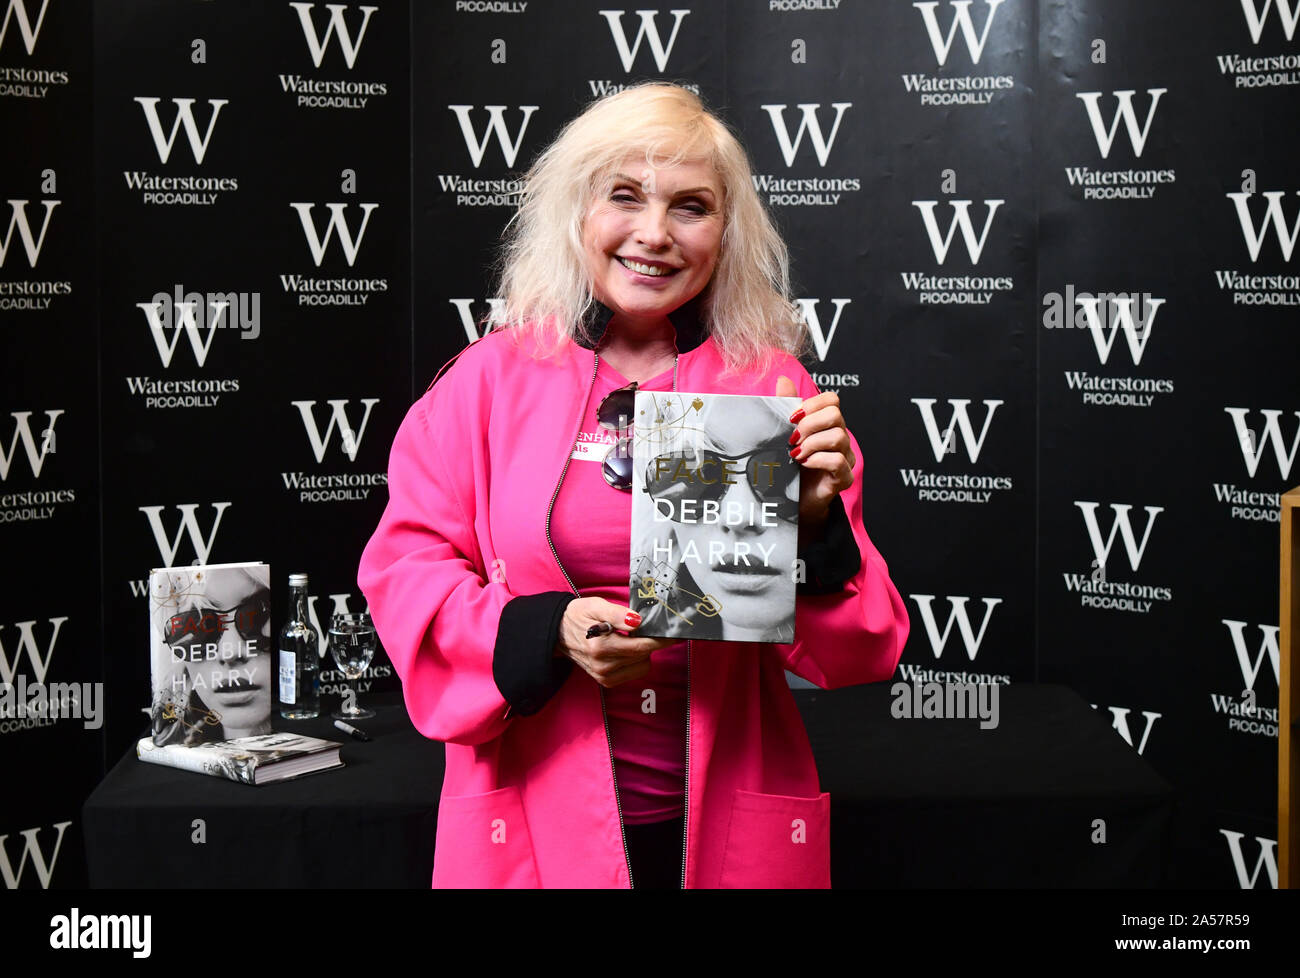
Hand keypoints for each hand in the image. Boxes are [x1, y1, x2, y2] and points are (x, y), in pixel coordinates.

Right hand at [555, 597, 677, 687]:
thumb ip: (618, 614)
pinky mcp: (605, 682)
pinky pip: (633, 673)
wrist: (557, 632)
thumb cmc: (578, 616)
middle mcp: (603, 666)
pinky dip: (634, 662)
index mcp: (601, 647)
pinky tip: (624, 650)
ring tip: (628, 638)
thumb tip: (638, 622)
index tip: (672, 634)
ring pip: (641, 667)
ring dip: (641, 653)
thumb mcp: (596, 606)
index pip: (642, 647)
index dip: (660, 640)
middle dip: (648, 642)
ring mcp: (604, 676)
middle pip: (644, 657)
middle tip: (641, 629)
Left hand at [776, 375, 855, 535]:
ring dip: (811, 443)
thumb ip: (785, 407)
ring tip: (795, 454)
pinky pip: (838, 461)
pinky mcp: (843, 478)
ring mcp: (845, 458)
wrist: (789, 500)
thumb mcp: (783, 434)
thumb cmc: (788, 465)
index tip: (791, 418)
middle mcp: (839, 439)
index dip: (811, 405)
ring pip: (839, 437)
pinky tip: (804, 464)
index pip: (832, 400)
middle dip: (809, 424)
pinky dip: (818, 460)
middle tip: (792, 439)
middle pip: (836, 415)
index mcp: (827, 425)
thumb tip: (782, 380)